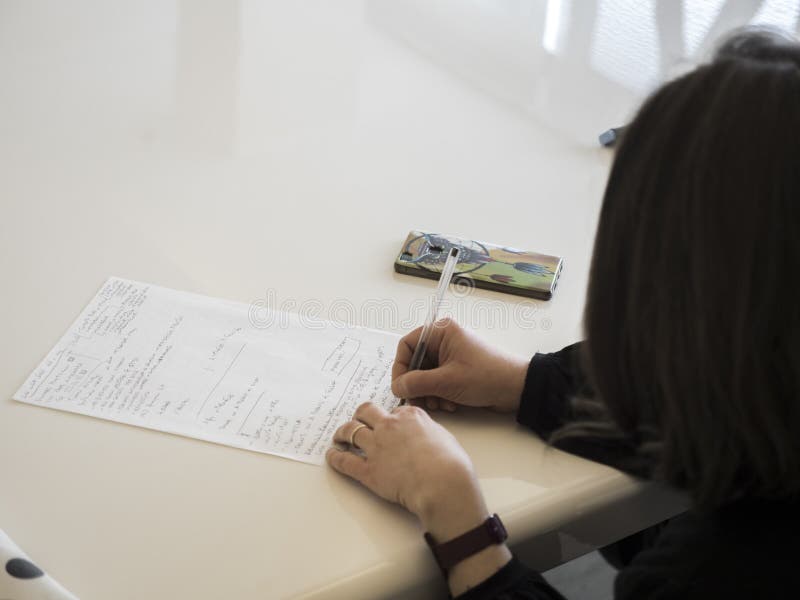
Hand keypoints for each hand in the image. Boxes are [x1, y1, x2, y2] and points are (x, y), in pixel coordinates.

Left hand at [326, 402, 484, 536]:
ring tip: (339, 436)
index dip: (391, 418)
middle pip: (366, 412)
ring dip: (342, 433)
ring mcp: (376, 447)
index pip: (394, 411)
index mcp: (410, 416)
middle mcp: (390, 427)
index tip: (389, 424)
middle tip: (358, 421)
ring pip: (350, 431)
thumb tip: (425, 436)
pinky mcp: (368, 470)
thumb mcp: (445, 437)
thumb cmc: (450, 464)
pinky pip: (345, 461)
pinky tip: (332, 456)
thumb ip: (429, 432)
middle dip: (360, 415)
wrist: (442, 484)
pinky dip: (335, 458)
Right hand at [392, 318, 528, 412]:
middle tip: (419, 401)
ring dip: (428, 393)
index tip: (400, 387)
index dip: (400, 366)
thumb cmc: (486, 376)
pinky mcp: (456, 371)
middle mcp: (444, 342)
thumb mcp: (447, 381)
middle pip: (415, 363)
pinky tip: (450, 405)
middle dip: (416, 385)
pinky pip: (437, 383)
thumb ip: (417, 383)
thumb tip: (397, 387)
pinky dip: (439, 395)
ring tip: (439, 405)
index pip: (407, 345)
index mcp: (441, 332)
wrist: (517, 388)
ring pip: (425, 376)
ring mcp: (450, 357)